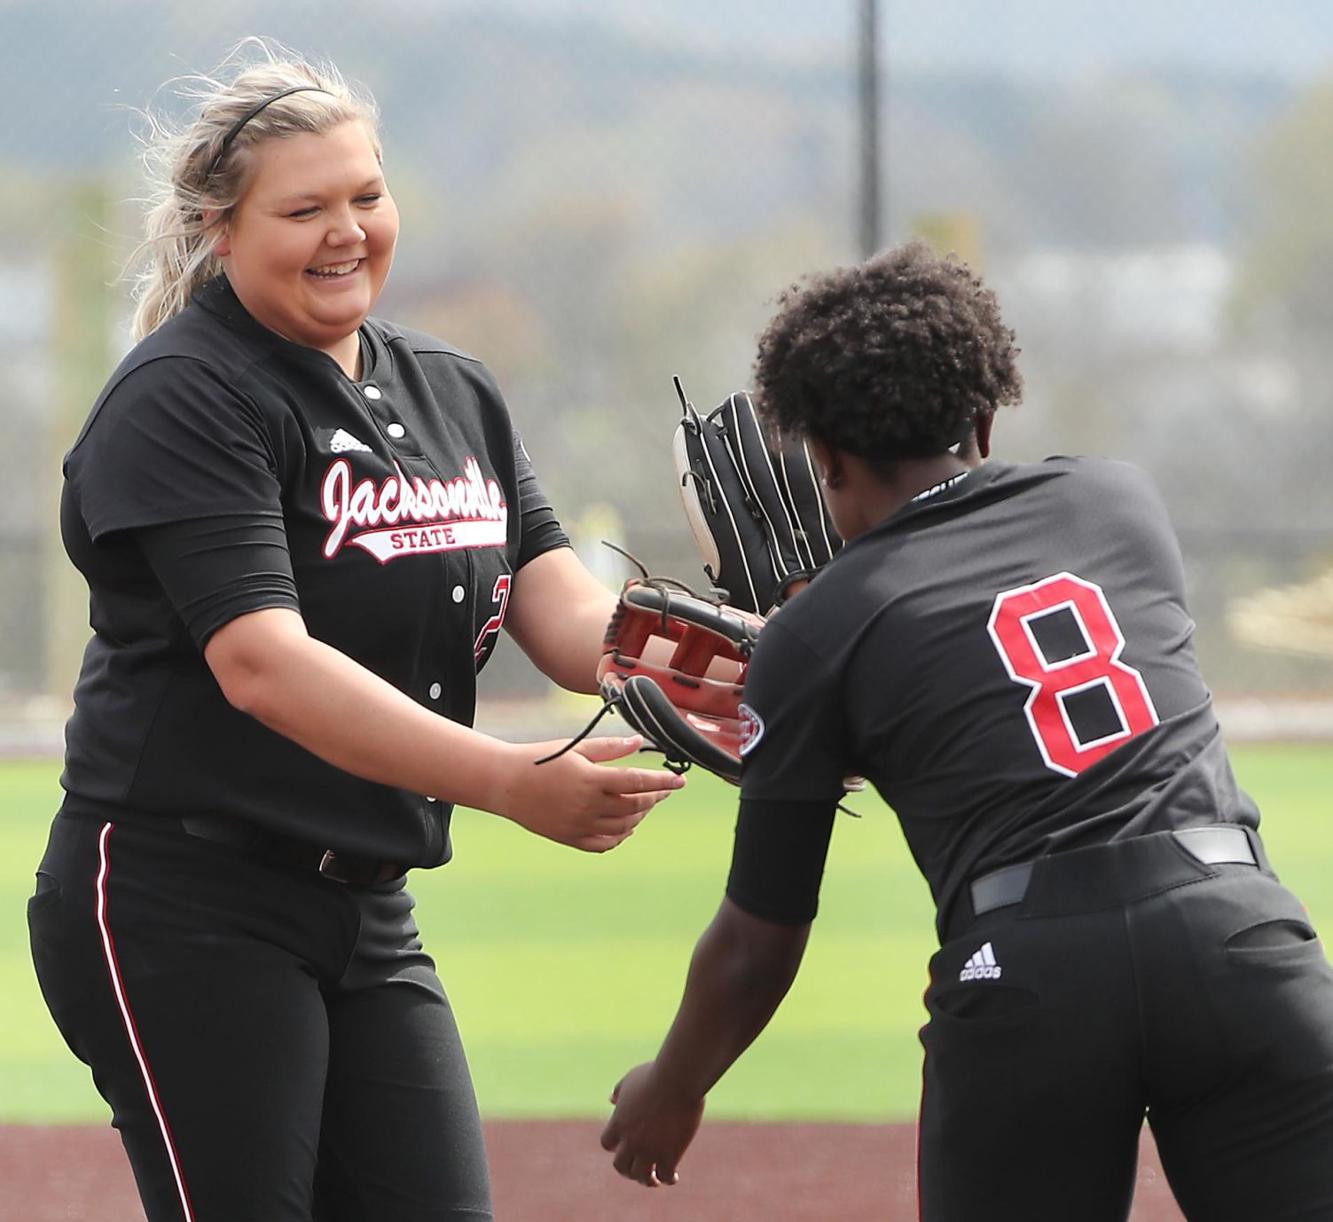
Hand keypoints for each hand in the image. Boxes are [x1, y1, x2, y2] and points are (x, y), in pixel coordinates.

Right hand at [497, 735, 684, 851]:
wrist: (506, 784)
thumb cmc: (541, 760)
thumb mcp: (577, 748)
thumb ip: (610, 748)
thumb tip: (638, 743)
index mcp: (592, 780)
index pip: (638, 783)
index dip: (663, 783)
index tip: (680, 782)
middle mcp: (589, 806)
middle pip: (635, 806)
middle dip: (655, 798)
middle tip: (663, 790)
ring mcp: (580, 826)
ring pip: (624, 826)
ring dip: (640, 815)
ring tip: (645, 804)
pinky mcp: (571, 838)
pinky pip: (605, 843)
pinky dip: (621, 836)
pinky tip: (627, 826)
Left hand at [600, 1061, 703, 1186]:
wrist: (677, 1079)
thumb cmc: (657, 1074)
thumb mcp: (632, 1079)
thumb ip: (620, 1091)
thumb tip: (611, 1098)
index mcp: (619, 1121)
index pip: (607, 1143)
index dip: (615, 1146)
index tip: (625, 1145)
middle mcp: (631, 1139)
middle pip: (621, 1166)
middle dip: (628, 1170)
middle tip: (638, 1171)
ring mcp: (650, 1149)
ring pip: (642, 1176)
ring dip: (647, 1180)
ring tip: (656, 1180)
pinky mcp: (670, 1154)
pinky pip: (665, 1175)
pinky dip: (668, 1179)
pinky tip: (674, 1177)